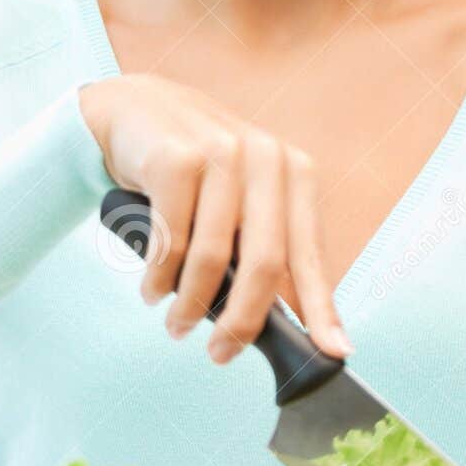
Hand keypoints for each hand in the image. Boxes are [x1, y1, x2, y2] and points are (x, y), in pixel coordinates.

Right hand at [78, 74, 352, 365]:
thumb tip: (296, 321)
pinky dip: (159, 277)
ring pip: (212, 259)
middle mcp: (265, 157)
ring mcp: (221, 153)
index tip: (334, 351)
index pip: (310, 252)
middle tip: (221, 353)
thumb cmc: (193, 170)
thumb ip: (265, 248)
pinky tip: (152, 290)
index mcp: (294, 172)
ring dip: (190, 305)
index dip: (323, 308)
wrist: (132, 112)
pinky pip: (170, 242)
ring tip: (177, 324)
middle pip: (264, 263)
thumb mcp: (241, 200)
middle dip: (242, 322)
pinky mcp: (176, 159)